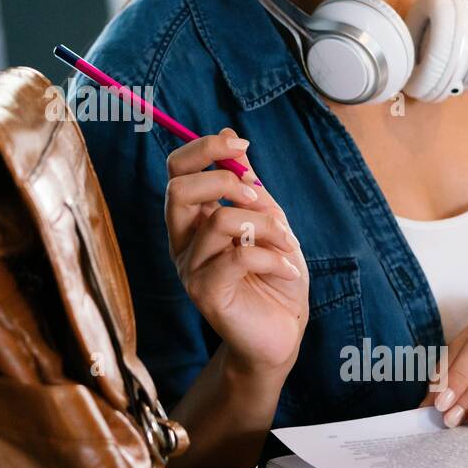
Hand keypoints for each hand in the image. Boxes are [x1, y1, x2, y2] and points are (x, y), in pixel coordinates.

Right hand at [165, 128, 308, 374]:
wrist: (284, 330)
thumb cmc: (275, 275)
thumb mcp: (268, 221)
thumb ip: (248, 185)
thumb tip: (231, 137)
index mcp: (193, 220)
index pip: (177, 171)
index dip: (204, 149)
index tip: (240, 143)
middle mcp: (183, 241)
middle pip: (179, 189)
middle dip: (224, 179)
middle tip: (259, 195)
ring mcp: (190, 268)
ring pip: (219, 221)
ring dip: (265, 225)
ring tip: (287, 244)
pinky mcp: (204, 293)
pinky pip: (238, 258)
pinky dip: (274, 258)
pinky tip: (290, 271)